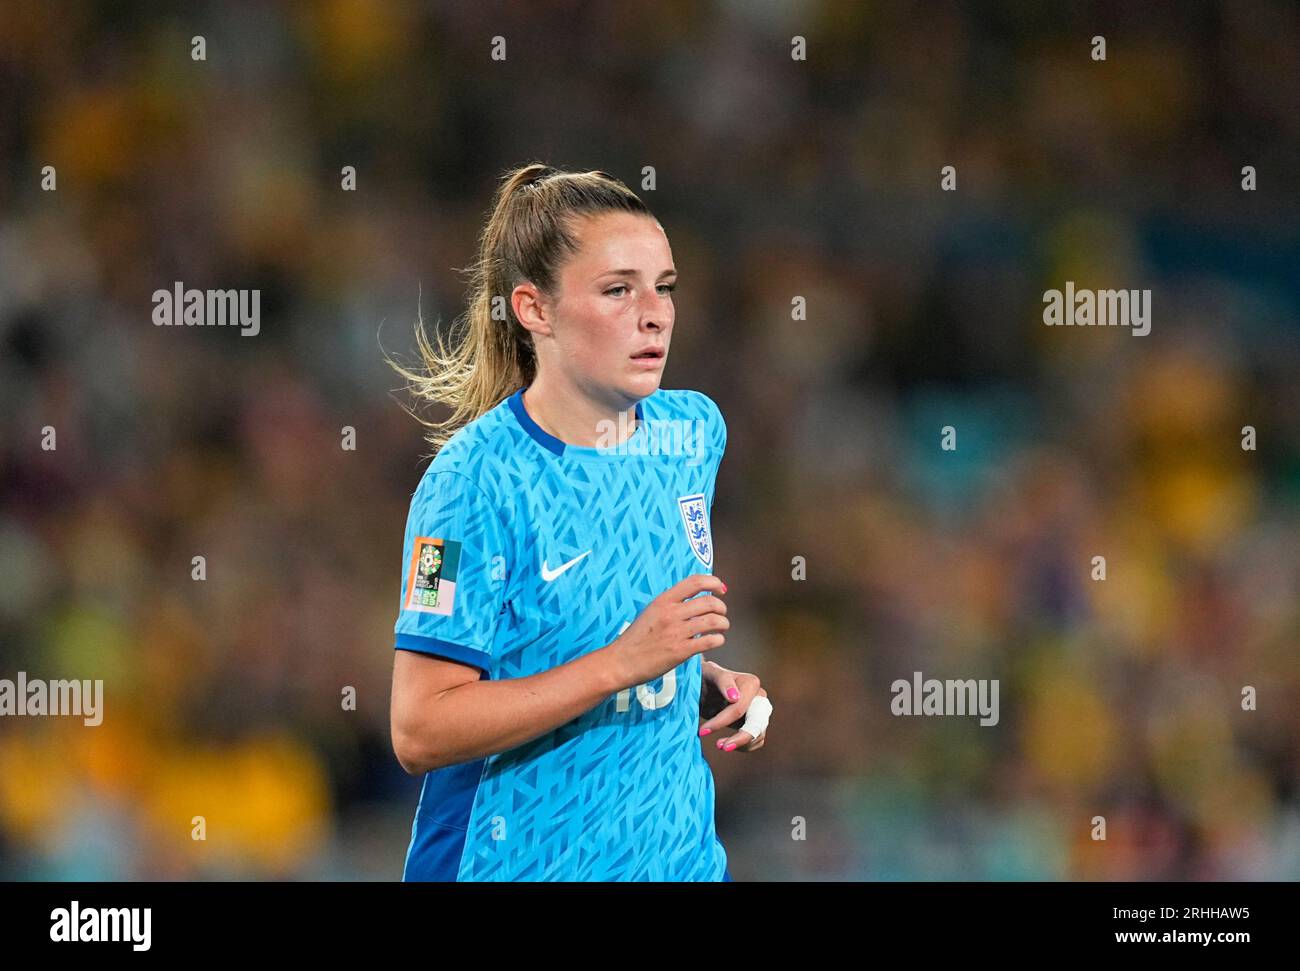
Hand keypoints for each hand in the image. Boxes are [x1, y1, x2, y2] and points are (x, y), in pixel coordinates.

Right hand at [606, 574, 728, 687]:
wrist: (621, 661)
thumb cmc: (635, 639)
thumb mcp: (651, 612)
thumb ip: (671, 605)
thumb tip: (694, 601)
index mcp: (663, 601)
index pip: (695, 582)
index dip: (713, 582)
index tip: (720, 588)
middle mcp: (671, 613)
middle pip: (709, 601)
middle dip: (721, 607)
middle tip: (722, 613)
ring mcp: (676, 632)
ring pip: (714, 621)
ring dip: (723, 623)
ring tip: (721, 628)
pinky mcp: (681, 651)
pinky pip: (710, 640)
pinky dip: (718, 639)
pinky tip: (716, 641)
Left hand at [699, 661, 767, 751]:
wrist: (704, 684)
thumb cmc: (706, 675)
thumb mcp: (710, 673)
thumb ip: (724, 682)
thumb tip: (735, 698)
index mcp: (751, 684)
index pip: (739, 709)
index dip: (721, 722)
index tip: (702, 731)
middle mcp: (759, 698)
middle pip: (755, 724)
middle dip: (739, 738)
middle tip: (720, 746)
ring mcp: (759, 712)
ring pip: (758, 735)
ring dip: (740, 744)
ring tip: (720, 745)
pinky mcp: (755, 724)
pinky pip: (756, 741)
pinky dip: (743, 746)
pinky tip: (727, 744)